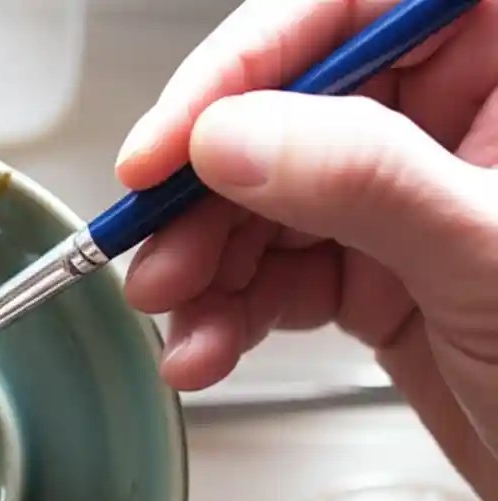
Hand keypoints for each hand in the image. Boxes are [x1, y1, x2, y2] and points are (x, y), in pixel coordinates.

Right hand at [117, 0, 497, 500]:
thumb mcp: (490, 259)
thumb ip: (362, 178)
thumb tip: (228, 135)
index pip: (352, 6)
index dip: (245, 61)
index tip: (171, 141)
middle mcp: (459, 114)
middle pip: (290, 108)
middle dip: (209, 188)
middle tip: (154, 245)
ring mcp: (413, 193)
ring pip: (268, 195)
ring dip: (206, 260)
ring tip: (177, 316)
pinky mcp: (381, 267)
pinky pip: (279, 267)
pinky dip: (231, 310)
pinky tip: (207, 348)